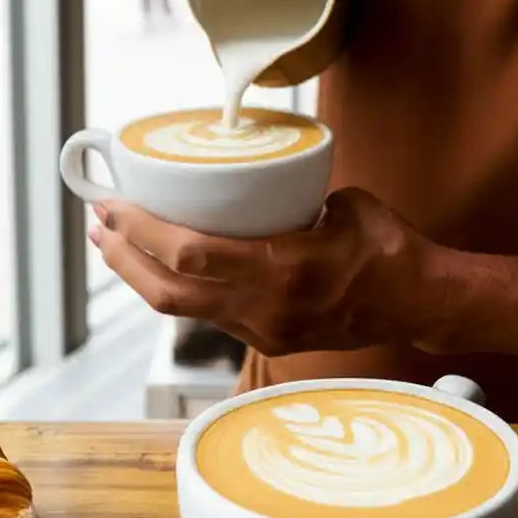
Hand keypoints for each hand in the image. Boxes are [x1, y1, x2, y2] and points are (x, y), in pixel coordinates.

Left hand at [90, 188, 455, 356]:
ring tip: (114, 243)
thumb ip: (291, 197)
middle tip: (98, 222)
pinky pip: (206, 313)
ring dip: (139, 275)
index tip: (112, 204)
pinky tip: (162, 264)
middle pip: (166, 293)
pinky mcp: (266, 338)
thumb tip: (254, 179)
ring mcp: (263, 328)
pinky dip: (175, 287)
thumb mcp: (344, 204)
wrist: (419, 304)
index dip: (140, 232)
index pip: (189, 256)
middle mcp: (265, 307)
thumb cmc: (390, 247)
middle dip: (121, 258)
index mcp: (282, 270)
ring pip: (180, 310)